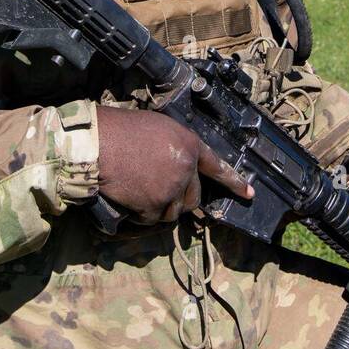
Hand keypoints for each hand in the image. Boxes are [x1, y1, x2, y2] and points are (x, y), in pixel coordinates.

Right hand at [95, 104, 253, 225]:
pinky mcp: (154, 205)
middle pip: (194, 197)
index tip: (249, 195)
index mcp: (190, 145)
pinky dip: (142, 215)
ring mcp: (171, 189)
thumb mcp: (160, 128)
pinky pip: (153, 219)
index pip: (218, 167)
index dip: (234, 182)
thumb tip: (180, 166)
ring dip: (159, 207)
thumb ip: (177, 148)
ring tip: (140, 189)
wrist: (99, 143)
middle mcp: (186, 169)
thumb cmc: (123, 130)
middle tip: (158, 190)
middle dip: (180, 198)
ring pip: (174, 211)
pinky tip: (131, 198)